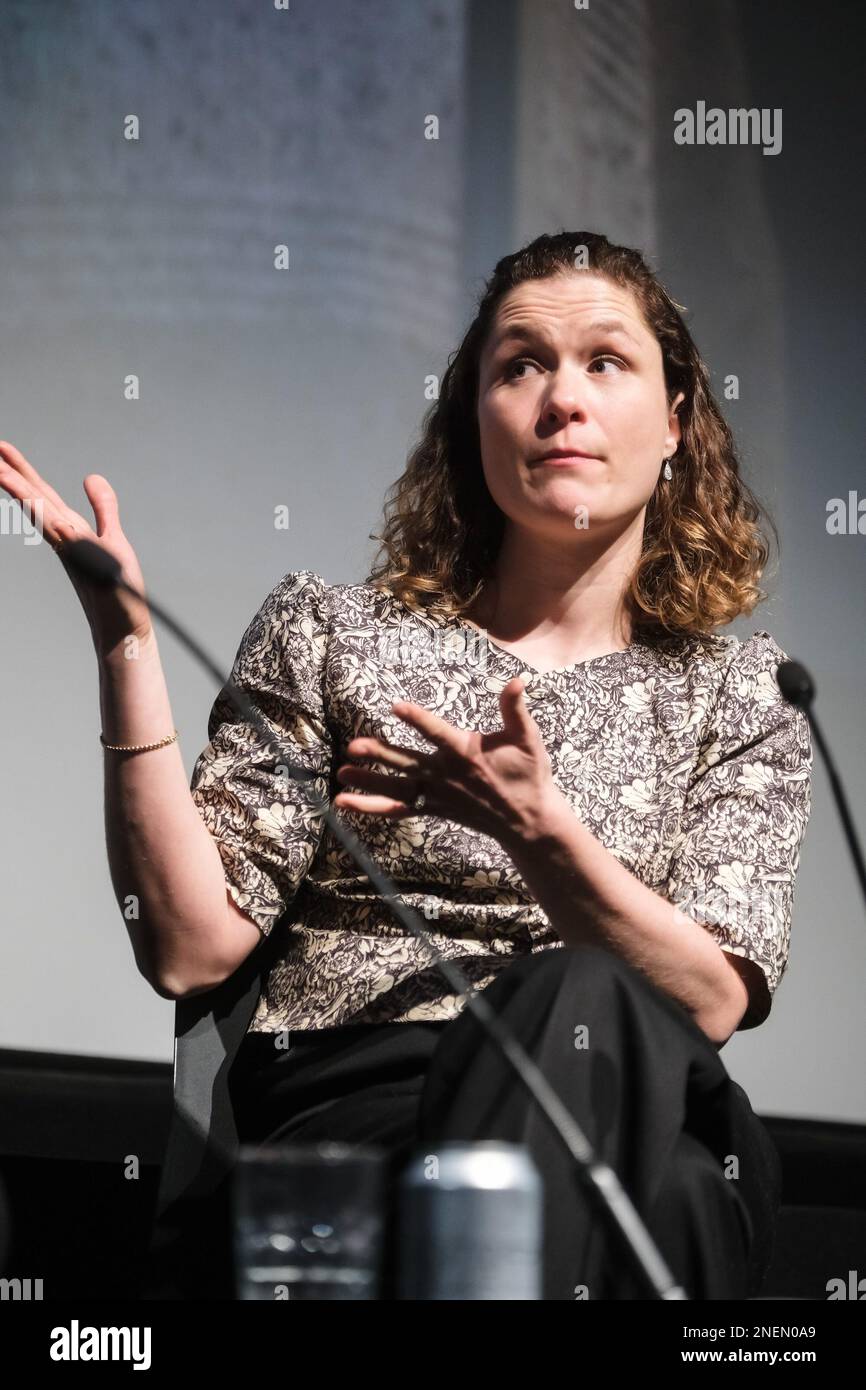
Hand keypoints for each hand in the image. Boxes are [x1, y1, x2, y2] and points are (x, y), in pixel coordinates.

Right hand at [0, 440, 152, 658]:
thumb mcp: (112, 538)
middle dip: (15, 476)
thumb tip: (90, 477)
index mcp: (71, 531)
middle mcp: (68, 541)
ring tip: (3, 472)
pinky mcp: (93, 570)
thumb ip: (103, 508)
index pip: (42, 496)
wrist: (123, 628)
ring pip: (47, 519)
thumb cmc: (117, 590)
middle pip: (38, 502)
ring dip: (26, 496)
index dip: (24, 471)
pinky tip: (50, 513)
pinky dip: (60, 528)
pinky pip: (73, 544)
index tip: (3, 450)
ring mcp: (77, 555)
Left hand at [333, 677, 558, 848]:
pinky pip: (397, 809)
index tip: (396, 706)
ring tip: (341, 772)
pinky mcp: (432, 808)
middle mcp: (447, 776)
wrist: (528, 821)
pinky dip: (371, 807)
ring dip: (368, 781)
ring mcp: (437, 795)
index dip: (417, 719)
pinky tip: (345, 802)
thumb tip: (517, 680)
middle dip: (380, 755)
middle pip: (407, 764)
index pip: (437, 733)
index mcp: (467, 754)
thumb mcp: (527, 739)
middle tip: (353, 746)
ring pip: (397, 788)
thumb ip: (515, 709)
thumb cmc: (529, 775)